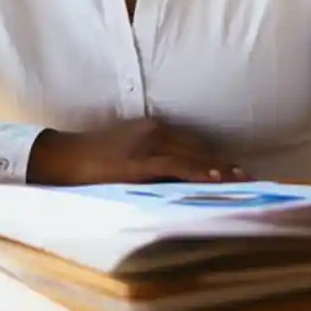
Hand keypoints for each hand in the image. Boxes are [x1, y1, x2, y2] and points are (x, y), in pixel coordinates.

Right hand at [26, 118, 248, 185]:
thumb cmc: (90, 159)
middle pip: (198, 148)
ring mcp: (147, 145)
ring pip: (192, 155)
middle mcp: (155, 132)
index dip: (215, 157)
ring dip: (219, 169)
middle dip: (224, 164)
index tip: (236, 170)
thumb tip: (175, 179)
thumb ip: (150, 161)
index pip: (192, 143)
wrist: (62, 157)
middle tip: (249, 178)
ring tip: (242, 181)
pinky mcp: (139, 162)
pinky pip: (176, 166)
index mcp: (152, 129)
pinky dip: (198, 171)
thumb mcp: (126, 153)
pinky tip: (215, 179)